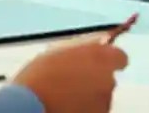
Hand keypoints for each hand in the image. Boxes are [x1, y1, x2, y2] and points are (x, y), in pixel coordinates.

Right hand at [12, 38, 129, 112]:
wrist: (28, 107)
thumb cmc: (39, 76)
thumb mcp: (58, 51)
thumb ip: (83, 46)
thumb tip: (100, 42)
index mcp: (100, 58)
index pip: (120, 57)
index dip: (108, 60)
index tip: (96, 63)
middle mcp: (107, 80)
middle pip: (108, 79)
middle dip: (94, 81)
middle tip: (70, 83)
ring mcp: (104, 104)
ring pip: (100, 98)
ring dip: (88, 97)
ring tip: (62, 98)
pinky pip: (93, 111)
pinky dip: (83, 110)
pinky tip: (64, 108)